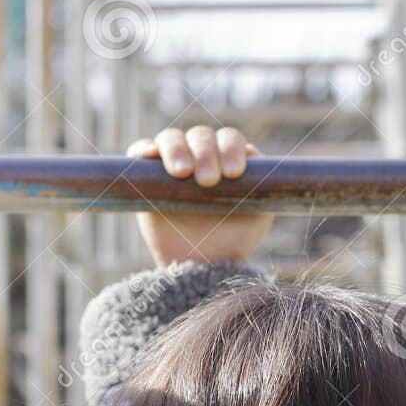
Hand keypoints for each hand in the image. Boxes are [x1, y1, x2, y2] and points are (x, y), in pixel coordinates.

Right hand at [127, 126, 275, 266]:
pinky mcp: (146, 176)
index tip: (234, 173)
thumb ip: (265, 188)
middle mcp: (200, 156)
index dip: (231, 148)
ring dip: (177, 149)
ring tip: (182, 172)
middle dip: (206, 153)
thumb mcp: (259, 214)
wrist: (202, 269)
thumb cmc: (233, 241)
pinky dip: (144, 148)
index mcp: (227, 159)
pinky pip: (140, 151)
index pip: (228, 139)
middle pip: (200, 135)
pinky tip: (150, 155)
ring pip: (171, 138)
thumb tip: (263, 165)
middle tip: (207, 181)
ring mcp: (172, 164)